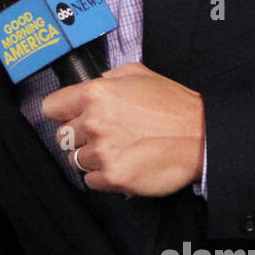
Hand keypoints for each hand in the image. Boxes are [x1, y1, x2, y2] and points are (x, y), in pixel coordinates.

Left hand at [43, 61, 204, 195]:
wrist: (203, 137)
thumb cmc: (173, 105)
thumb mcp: (137, 74)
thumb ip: (106, 79)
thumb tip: (88, 86)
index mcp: (95, 94)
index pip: (51, 108)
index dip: (62, 113)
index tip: (72, 117)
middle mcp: (94, 122)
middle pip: (62, 137)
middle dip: (80, 137)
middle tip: (106, 136)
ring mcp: (103, 152)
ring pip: (76, 160)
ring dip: (93, 158)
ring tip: (119, 150)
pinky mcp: (113, 177)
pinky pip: (90, 181)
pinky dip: (103, 177)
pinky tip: (124, 164)